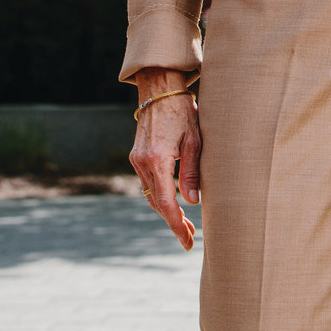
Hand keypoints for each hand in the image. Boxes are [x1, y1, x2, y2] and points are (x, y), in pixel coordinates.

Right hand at [125, 75, 201, 250]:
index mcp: (157, 159)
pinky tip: (175, 202)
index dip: (176, 224)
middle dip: (173, 221)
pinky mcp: (137, 156)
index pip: (165, 202)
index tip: (186, 240)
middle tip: (190, 238)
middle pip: (156, 203)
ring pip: (151, 195)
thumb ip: (192, 172)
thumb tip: (192, 202)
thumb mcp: (194, 140)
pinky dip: (160, 196)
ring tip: (186, 225)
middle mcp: (142, 162)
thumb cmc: (183, 111)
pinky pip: (149, 183)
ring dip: (167, 210)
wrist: (159, 89)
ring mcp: (136, 159)